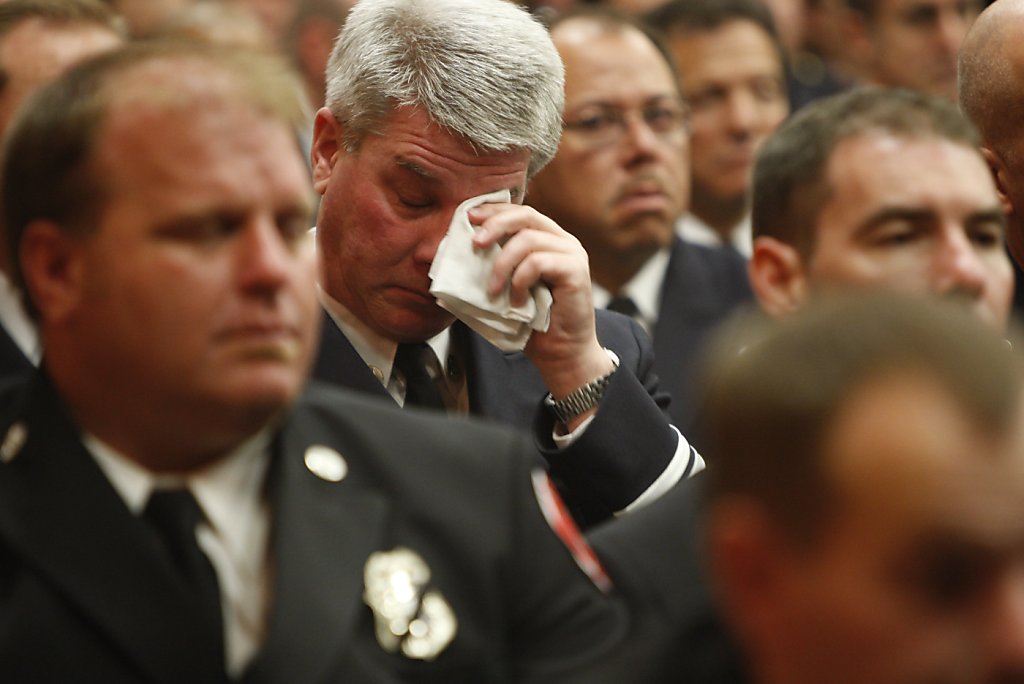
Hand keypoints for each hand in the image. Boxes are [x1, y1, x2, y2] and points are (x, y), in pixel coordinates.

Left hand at [468, 203, 614, 402]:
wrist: (561, 354)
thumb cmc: (532, 323)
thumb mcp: (505, 288)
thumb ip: (491, 266)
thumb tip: (454, 253)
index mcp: (547, 239)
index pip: (519, 212)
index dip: (494, 211)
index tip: (468, 217)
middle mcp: (562, 241)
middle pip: (526, 215)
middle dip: (495, 225)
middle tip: (475, 243)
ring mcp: (572, 254)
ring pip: (528, 240)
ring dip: (502, 264)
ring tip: (493, 290)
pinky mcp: (576, 271)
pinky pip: (538, 263)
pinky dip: (519, 281)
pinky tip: (516, 302)